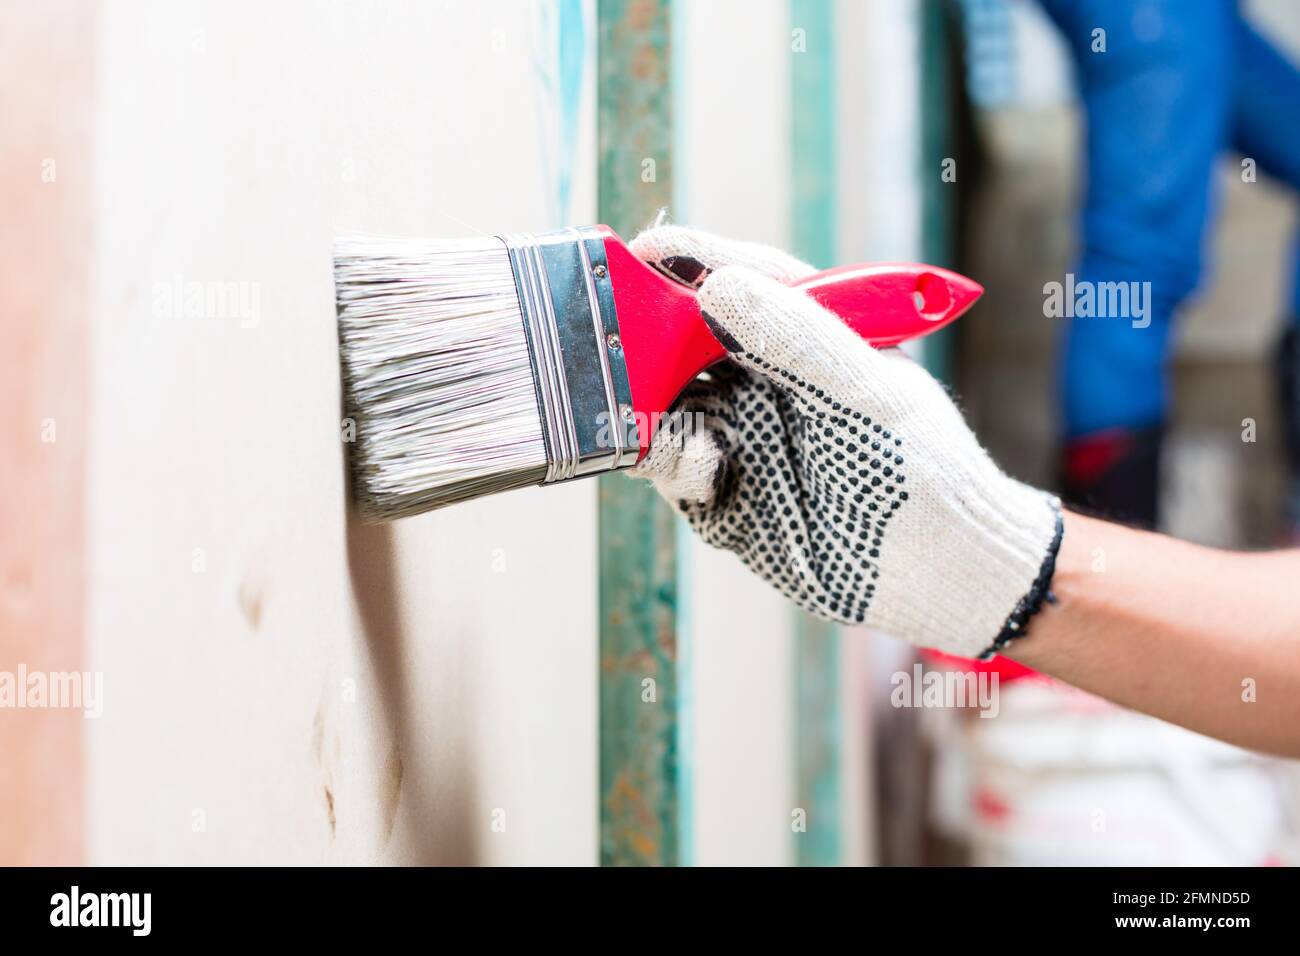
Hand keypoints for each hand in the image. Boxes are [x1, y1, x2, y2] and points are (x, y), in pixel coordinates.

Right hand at [629, 225, 1062, 657]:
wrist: (936, 576)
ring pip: (666, 403)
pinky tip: (706, 474)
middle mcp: (764, 377)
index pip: (742, 276)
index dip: (688, 260)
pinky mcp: (721, 492)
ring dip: (659, 412)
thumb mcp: (868, 396)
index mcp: (810, 333)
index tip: (640, 251)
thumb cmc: (923, 471)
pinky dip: (673, 464)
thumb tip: (719, 287)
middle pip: (683, 338)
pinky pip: (671, 465)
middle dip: (651, 342)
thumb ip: (798, 340)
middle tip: (626, 352)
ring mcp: (739, 432)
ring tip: (693, 436)